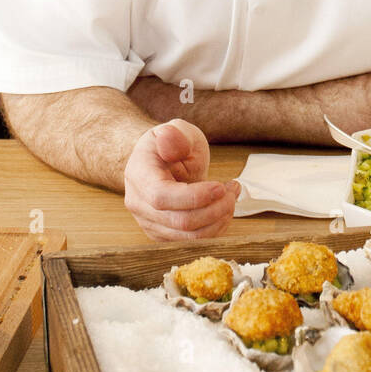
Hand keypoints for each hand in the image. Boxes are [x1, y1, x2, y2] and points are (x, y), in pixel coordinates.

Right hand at [123, 117, 240, 242]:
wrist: (161, 161)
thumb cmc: (172, 144)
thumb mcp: (177, 129)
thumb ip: (175, 134)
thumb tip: (168, 138)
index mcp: (139, 175)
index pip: (161, 197)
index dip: (194, 197)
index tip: (220, 187)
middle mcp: (138, 203)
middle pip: (180, 221)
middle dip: (215, 209)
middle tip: (232, 189)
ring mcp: (149, 222)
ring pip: (189, 236)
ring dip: (219, 219)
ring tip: (231, 197)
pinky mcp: (163, 234)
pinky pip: (192, 241)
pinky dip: (214, 228)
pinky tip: (222, 209)